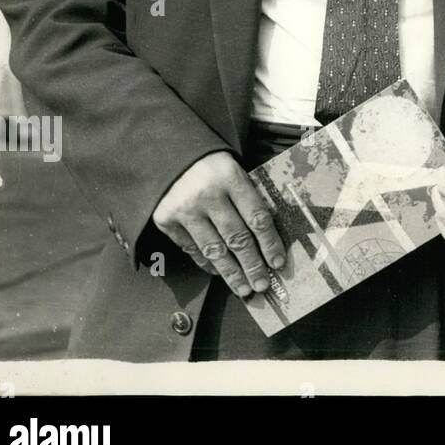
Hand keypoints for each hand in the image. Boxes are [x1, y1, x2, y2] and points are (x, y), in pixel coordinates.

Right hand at [152, 151, 285, 297]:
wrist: (170, 156)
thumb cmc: (212, 167)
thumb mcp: (235, 171)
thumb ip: (249, 199)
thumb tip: (269, 239)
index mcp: (231, 177)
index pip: (256, 217)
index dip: (269, 243)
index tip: (279, 263)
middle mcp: (207, 195)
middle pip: (236, 238)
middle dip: (252, 265)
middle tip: (262, 285)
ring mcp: (185, 209)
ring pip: (214, 250)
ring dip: (231, 273)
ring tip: (244, 289)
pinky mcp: (166, 220)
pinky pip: (192, 249)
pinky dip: (207, 263)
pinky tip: (219, 272)